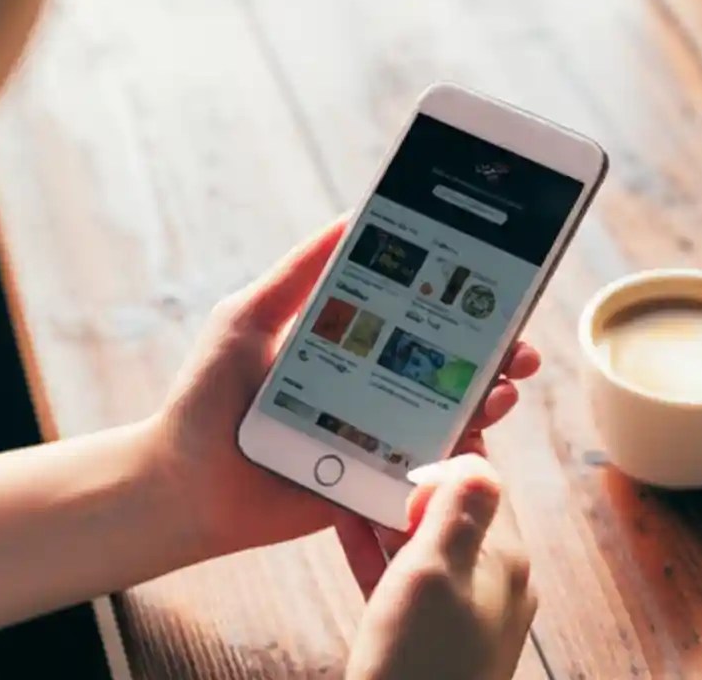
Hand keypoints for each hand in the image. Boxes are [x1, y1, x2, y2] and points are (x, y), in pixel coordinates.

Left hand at [146, 218, 540, 558]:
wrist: (181, 483)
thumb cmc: (208, 396)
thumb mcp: (248, 317)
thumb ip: (298, 273)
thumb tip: (351, 216)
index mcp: (353, 347)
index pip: (421, 320)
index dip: (464, 304)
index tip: (499, 284)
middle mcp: (373, 391)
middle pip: (449, 368)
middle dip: (495, 356)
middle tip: (519, 347)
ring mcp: (376, 439)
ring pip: (449, 417)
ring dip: (486, 400)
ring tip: (504, 388)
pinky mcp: (371, 485)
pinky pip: (424, 470)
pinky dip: (456, 453)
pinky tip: (474, 434)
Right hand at [346, 455, 536, 679]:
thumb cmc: (420, 662)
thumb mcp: (437, 572)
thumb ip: (459, 512)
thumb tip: (480, 459)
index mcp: (507, 562)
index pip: (485, 487)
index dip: (449, 459)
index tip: (409, 438)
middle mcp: (493, 586)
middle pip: (456, 515)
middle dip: (416, 484)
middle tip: (374, 452)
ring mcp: (463, 616)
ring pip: (426, 547)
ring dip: (391, 515)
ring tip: (354, 480)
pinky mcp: (430, 640)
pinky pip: (404, 582)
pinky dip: (378, 553)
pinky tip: (348, 527)